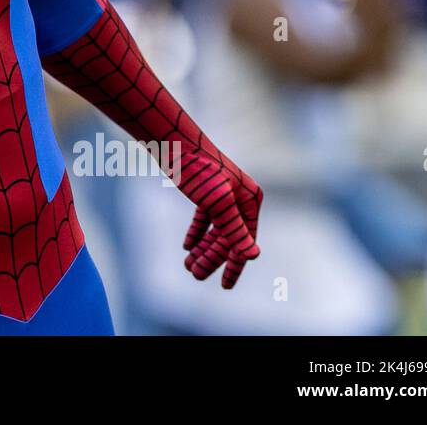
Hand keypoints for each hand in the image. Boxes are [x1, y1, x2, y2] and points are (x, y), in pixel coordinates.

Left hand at [176, 148, 261, 288]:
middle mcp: (241, 196)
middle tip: (194, 275)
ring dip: (203, 249)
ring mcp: (223, 193)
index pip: (245, 240)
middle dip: (212, 258)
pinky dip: (196, 233)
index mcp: (250, 199)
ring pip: (215, 229)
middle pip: (228, 236)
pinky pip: (205, 217)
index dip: (234, 265)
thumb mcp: (217, 202)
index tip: (224, 286)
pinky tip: (187, 247)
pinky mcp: (205, 189)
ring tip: (188, 266)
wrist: (172, 140)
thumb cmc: (197, 169)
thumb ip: (234, 229)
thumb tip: (254, 255)